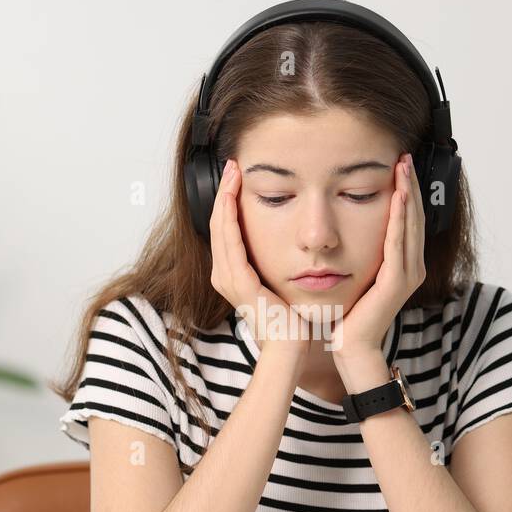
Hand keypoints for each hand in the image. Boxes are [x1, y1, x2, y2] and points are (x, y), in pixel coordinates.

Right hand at [208, 159, 310, 357]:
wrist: (292, 346)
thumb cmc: (291, 319)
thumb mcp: (279, 282)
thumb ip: (275, 262)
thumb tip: (286, 242)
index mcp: (232, 275)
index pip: (226, 229)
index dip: (228, 200)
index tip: (238, 175)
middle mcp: (224, 275)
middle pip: (219, 224)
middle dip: (224, 192)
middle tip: (232, 164)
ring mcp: (229, 279)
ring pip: (221, 227)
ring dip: (225, 197)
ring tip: (232, 171)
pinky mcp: (239, 282)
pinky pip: (230, 241)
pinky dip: (230, 215)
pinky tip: (233, 196)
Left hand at [330, 152, 426, 363]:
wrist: (351, 346)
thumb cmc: (349, 314)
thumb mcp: (359, 273)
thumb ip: (363, 251)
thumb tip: (349, 224)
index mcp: (405, 264)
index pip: (408, 219)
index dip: (407, 190)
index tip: (400, 163)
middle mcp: (412, 267)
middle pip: (414, 217)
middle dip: (410, 185)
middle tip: (405, 156)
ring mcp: (407, 275)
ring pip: (409, 226)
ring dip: (408, 194)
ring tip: (404, 168)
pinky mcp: (396, 283)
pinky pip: (398, 244)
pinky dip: (399, 219)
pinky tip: (398, 197)